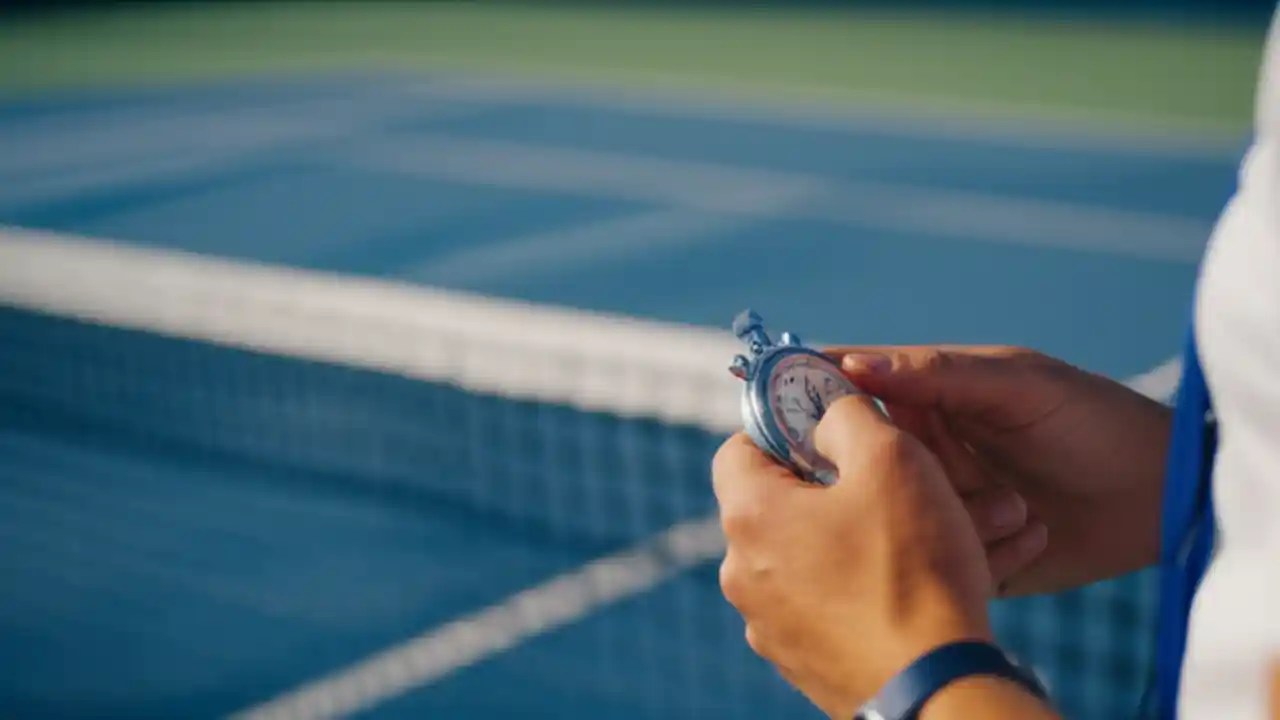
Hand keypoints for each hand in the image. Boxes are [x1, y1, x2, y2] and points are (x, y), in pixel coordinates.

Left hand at [712, 395, 993, 717]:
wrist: (938, 689)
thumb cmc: (912, 567)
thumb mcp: (890, 458)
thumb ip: (847, 415)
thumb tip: (826, 410)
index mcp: (749, 516)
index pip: (738, 448)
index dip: (784, 427)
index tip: (832, 427)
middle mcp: (743, 573)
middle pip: (781, 504)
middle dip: (840, 484)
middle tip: (899, 479)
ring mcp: (770, 624)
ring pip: (815, 555)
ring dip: (865, 535)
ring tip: (935, 530)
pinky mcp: (803, 662)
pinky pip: (831, 604)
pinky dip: (867, 584)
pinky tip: (924, 580)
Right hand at [832, 346, 1171, 594]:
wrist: (1164, 499)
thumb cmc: (1095, 422)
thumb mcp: (1018, 386)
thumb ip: (937, 373)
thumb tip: (851, 362)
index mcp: (929, 396)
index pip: (851, 385)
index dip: (810, 389)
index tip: (772, 399)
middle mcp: (925, 450)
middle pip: (861, 458)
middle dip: (876, 470)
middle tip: (916, 472)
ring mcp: (941, 503)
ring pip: (897, 515)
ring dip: (949, 513)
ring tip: (1012, 501)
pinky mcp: (964, 553)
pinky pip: (938, 559)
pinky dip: (978, 551)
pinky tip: (1031, 530)